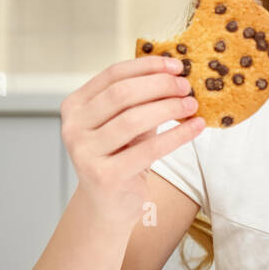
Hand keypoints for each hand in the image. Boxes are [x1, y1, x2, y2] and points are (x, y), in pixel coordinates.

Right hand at [61, 55, 203, 224]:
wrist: (111, 205)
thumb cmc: (124, 156)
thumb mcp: (129, 122)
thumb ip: (143, 99)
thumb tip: (177, 72)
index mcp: (75, 106)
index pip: (112, 75)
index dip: (147, 66)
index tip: (177, 65)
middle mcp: (72, 127)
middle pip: (122, 94)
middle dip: (159, 86)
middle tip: (187, 86)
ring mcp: (84, 153)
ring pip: (133, 120)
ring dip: (169, 108)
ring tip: (192, 105)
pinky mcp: (104, 176)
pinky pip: (149, 149)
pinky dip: (177, 135)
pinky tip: (196, 127)